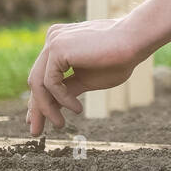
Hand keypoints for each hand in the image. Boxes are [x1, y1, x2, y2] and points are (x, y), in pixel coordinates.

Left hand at [25, 18, 144, 135]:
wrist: (135, 41)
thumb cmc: (119, 59)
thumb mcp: (88, 79)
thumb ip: (69, 88)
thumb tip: (52, 106)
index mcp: (60, 44)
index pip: (43, 76)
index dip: (40, 100)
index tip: (40, 120)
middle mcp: (53, 39)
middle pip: (36, 80)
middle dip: (36, 107)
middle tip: (36, 131)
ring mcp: (53, 42)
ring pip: (38, 83)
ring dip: (47, 108)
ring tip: (60, 124)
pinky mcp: (57, 48)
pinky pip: (51, 83)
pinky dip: (62, 99)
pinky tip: (77, 109)